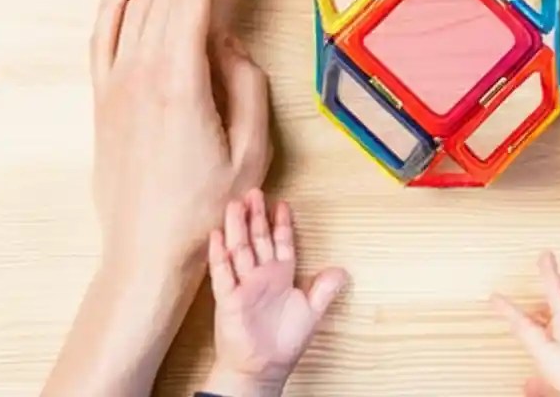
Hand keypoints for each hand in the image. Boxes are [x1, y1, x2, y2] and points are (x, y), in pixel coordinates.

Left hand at [89, 0, 271, 276]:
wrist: (148, 253)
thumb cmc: (205, 210)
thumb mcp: (251, 148)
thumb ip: (244, 81)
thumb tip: (226, 39)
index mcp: (178, 80)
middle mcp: (139, 73)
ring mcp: (115, 84)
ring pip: (140, 7)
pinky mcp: (104, 100)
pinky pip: (105, 35)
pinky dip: (115, 1)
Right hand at [205, 191, 348, 396]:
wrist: (262, 368)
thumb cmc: (283, 342)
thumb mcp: (311, 312)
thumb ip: (324, 290)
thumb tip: (342, 270)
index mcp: (281, 276)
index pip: (282, 243)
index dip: (282, 224)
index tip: (281, 203)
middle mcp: (261, 276)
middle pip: (258, 239)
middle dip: (256, 216)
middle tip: (254, 192)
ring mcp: (243, 285)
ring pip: (240, 249)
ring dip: (237, 227)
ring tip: (234, 204)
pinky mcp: (228, 299)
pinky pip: (223, 273)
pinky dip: (219, 254)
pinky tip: (217, 235)